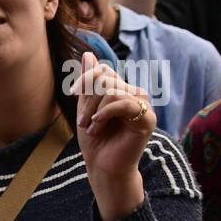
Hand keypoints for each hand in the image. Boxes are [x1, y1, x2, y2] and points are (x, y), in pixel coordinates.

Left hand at [75, 51, 155, 177]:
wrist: (103, 166)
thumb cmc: (95, 140)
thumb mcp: (86, 108)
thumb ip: (88, 83)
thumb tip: (88, 54)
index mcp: (121, 90)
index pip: (104, 70)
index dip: (86, 78)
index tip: (72, 93)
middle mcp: (134, 94)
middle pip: (107, 79)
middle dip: (88, 100)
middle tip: (82, 122)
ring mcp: (143, 105)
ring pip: (112, 91)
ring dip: (94, 111)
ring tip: (91, 128)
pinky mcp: (147, 118)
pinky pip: (124, 103)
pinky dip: (105, 114)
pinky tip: (98, 126)